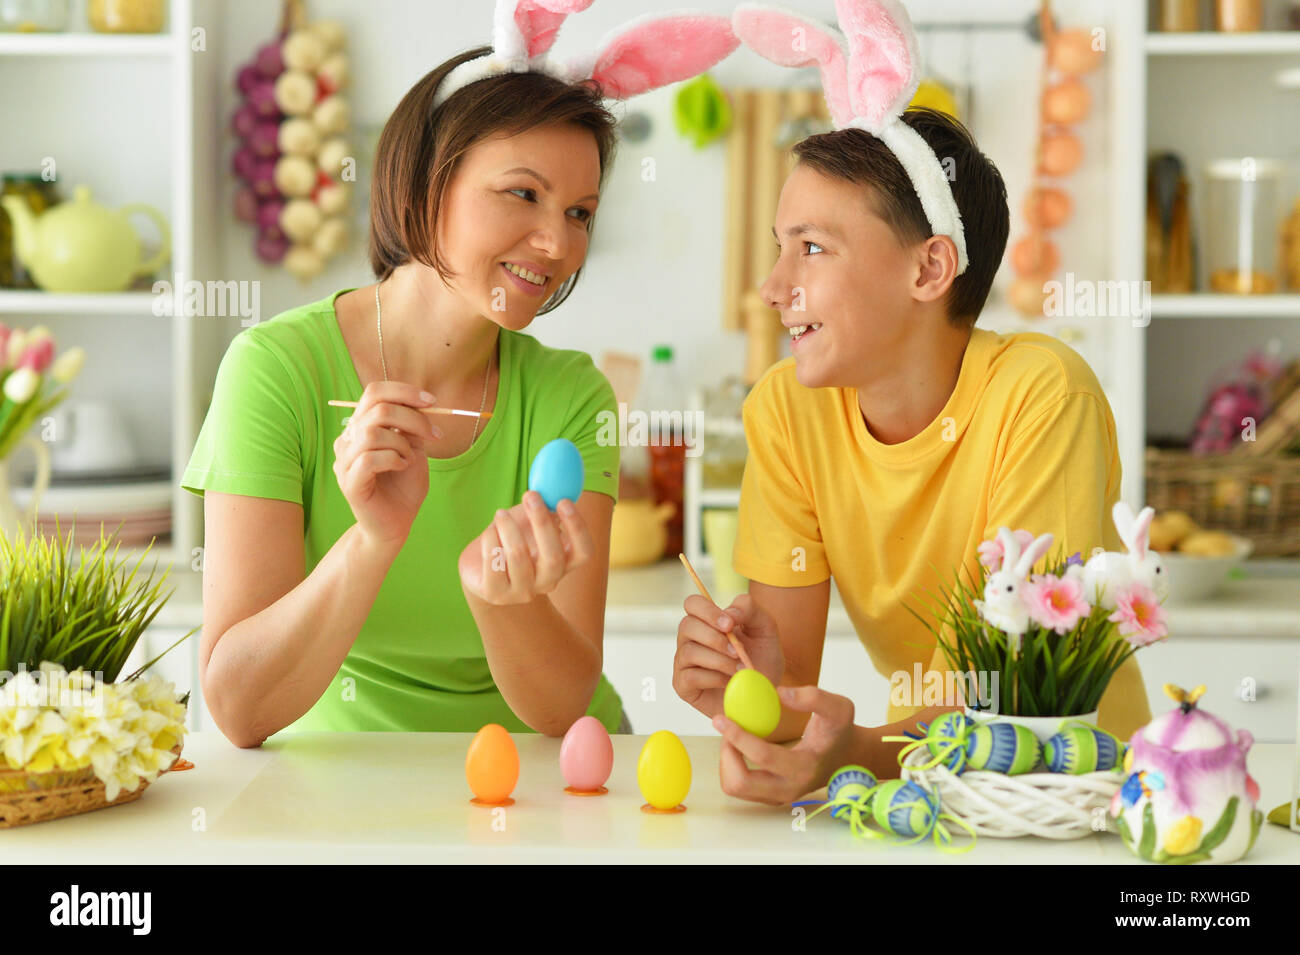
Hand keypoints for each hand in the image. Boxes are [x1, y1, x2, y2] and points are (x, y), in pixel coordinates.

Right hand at [333, 381, 440, 547]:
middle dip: (413, 418)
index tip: (432, 401)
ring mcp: (344, 461)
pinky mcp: (348, 482)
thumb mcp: (414, 449)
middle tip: (435, 434)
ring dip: (402, 444)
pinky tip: (402, 467)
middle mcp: (348, 440)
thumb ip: (411, 427)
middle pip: (377, 409)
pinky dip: (394, 459)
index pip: (374, 392)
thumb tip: (420, 403)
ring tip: (410, 459)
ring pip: (372, 433)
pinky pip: (369, 459)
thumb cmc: (404, 487)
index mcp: (361, 427)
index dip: (404, 391)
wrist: (396, 523)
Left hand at [458, 492, 593, 605]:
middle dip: (542, 523)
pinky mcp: (496, 593)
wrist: (481, 570)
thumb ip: (545, 507)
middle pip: (554, 558)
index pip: (583, 552)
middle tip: (530, 495)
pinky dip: (491, 541)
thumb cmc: (512, 539)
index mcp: (564, 563)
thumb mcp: (530, 522)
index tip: (563, 501)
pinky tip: (490, 531)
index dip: (577, 528)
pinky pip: (494, 564)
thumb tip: (554, 482)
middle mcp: (547, 582)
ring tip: (501, 513)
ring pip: (519, 558)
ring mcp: (522, 591)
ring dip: (509, 529)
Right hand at [672, 592, 783, 718]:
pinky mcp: (684, 686)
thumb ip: (749, 609)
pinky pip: (691, 676)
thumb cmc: (763, 657)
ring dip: (719, 660)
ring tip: (741, 669)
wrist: (765, 691)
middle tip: (739, 651)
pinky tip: (729, 683)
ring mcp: (684, 662)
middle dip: (715, 638)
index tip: (730, 625)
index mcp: (706, 621)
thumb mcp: (765, 628)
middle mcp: (690, 639)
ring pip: (689, 652)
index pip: (693, 604)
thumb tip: (728, 613)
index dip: (708, 611)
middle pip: (686, 625)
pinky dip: (714, 678)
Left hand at [713, 685, 857, 805]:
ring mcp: (778, 797)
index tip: (720, 718)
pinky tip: (740, 746)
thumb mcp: (839, 707)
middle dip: (726, 753)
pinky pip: (738, 787)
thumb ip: (813, 697)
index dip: (738, 736)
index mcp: (804, 768)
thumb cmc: (839, 730)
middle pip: (739, 783)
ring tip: (733, 736)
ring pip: (734, 787)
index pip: (762, 756)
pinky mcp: (770, 797)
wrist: (847, 757)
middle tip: (727, 728)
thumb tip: (778, 693)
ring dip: (726, 760)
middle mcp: (789, 789)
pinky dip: (731, 766)